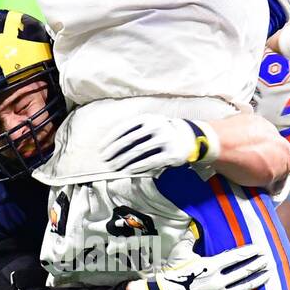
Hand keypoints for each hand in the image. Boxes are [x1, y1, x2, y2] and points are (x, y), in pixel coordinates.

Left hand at [103, 116, 217, 175]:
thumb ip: (133, 131)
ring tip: (114, 168)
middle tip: (105, 160)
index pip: (123, 128)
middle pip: (129, 140)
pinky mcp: (171, 153)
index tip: (100, 149)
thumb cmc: (161, 132)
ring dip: (123, 161)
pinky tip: (129, 171)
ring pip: (138, 152)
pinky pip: (150, 161)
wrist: (188, 137)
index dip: (110, 139)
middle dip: (114, 152)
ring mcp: (164, 139)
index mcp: (147, 118)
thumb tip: (109, 144)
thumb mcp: (149, 125)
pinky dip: (138, 167)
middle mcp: (155, 126)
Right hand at [126, 245, 269, 289]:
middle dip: (258, 264)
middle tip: (268, 260)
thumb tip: (195, 225)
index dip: (250, 252)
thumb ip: (190, 238)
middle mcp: (218, 281)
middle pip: (244, 271)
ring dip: (258, 280)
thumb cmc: (174, 274)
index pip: (236, 256)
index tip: (260, 248)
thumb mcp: (180, 252)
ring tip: (268, 274)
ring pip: (244, 287)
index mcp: (211, 265)